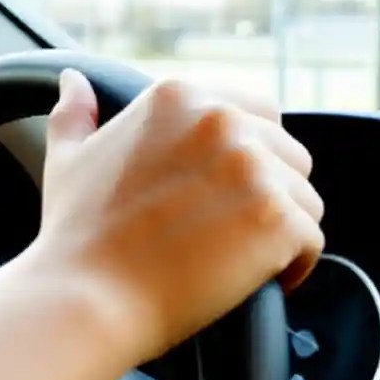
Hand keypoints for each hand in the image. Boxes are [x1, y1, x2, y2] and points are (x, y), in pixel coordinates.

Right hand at [24, 70, 324, 362]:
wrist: (86, 300)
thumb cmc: (74, 237)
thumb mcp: (68, 159)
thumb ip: (75, 113)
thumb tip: (74, 80)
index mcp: (178, 97)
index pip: (256, 111)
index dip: (247, 158)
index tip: (221, 196)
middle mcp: (221, 119)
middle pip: (287, 152)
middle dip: (266, 193)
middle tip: (225, 234)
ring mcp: (253, 167)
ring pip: (303, 196)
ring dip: (280, 230)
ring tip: (239, 260)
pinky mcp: (277, 218)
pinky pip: (312, 240)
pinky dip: (293, 267)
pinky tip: (258, 283)